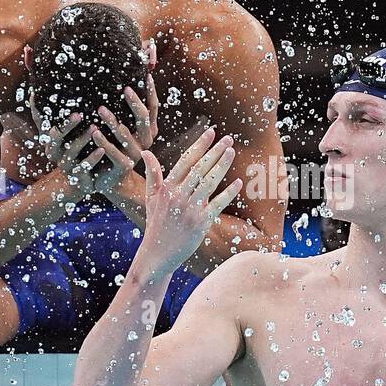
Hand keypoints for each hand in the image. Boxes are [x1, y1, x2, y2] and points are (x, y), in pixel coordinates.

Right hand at [32, 106, 134, 200]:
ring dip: (83, 139)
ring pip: (71, 151)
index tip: (41, 98)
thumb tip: (35, 93)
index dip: (40, 113)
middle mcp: (54, 153)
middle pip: (56, 138)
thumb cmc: (75, 154)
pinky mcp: (77, 176)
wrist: (82, 183)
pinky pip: (84, 166)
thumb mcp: (64, 137)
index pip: (43, 125)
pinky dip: (93, 158)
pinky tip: (102, 149)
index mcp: (50, 141)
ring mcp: (65, 165)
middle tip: (78, 114)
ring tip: (94, 128)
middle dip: (67, 126)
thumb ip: (54, 119)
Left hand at [94, 48, 159, 162]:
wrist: (111, 178)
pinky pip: (114, 152)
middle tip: (125, 89)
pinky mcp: (124, 165)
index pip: (153, 107)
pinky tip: (93, 131)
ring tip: (100, 109)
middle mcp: (145, 140)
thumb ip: (127, 103)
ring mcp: (136, 154)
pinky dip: (103, 141)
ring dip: (113, 121)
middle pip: (143, 118)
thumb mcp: (122, 123)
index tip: (145, 74)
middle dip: (135, 103)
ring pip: (126, 135)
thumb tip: (139, 73)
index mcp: (148, 129)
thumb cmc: (114, 144)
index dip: (151, 91)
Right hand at [138, 126, 241, 275]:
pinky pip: (217, 204)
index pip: (186, 161)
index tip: (210, 132)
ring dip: (222, 165)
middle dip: (215, 151)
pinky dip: (228, 193)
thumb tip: (146, 153)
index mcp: (167, 188)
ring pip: (209, 182)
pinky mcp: (201, 222)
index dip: (199, 145)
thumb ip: (152, 174)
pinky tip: (238, 182)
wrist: (158, 253)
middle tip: (228, 139)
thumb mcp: (150, 198)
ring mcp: (190, 209)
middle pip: (200, 168)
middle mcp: (178, 196)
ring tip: (231, 152)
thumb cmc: (156, 224)